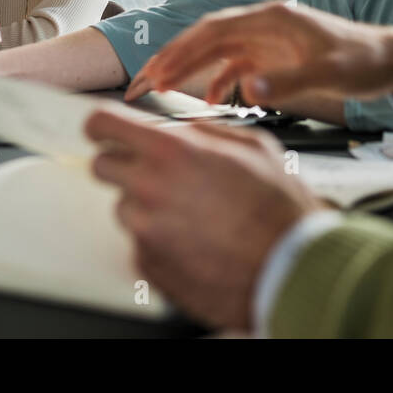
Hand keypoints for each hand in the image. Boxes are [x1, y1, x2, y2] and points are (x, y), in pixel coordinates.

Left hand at [86, 109, 326, 330]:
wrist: (291, 267)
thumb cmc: (279, 208)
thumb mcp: (254, 146)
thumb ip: (206, 130)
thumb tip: (181, 127)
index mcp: (172, 151)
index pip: (103, 125)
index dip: (101, 125)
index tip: (104, 130)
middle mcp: (149, 188)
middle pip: (103, 167)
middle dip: (124, 165)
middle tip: (157, 173)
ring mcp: (146, 231)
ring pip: (125, 207)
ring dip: (147, 206)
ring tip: (192, 213)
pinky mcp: (149, 264)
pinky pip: (140, 243)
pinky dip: (159, 239)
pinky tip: (195, 239)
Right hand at [123, 0, 392, 105]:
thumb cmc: (366, 63)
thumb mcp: (331, 75)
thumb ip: (288, 82)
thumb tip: (245, 90)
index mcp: (272, 19)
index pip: (212, 31)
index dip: (179, 51)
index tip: (154, 72)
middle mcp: (265, 23)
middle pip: (206, 37)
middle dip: (172, 59)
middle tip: (141, 83)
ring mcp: (270, 39)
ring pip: (217, 50)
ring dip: (189, 69)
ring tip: (161, 90)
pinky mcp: (277, 55)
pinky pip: (237, 64)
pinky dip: (219, 79)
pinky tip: (210, 100)